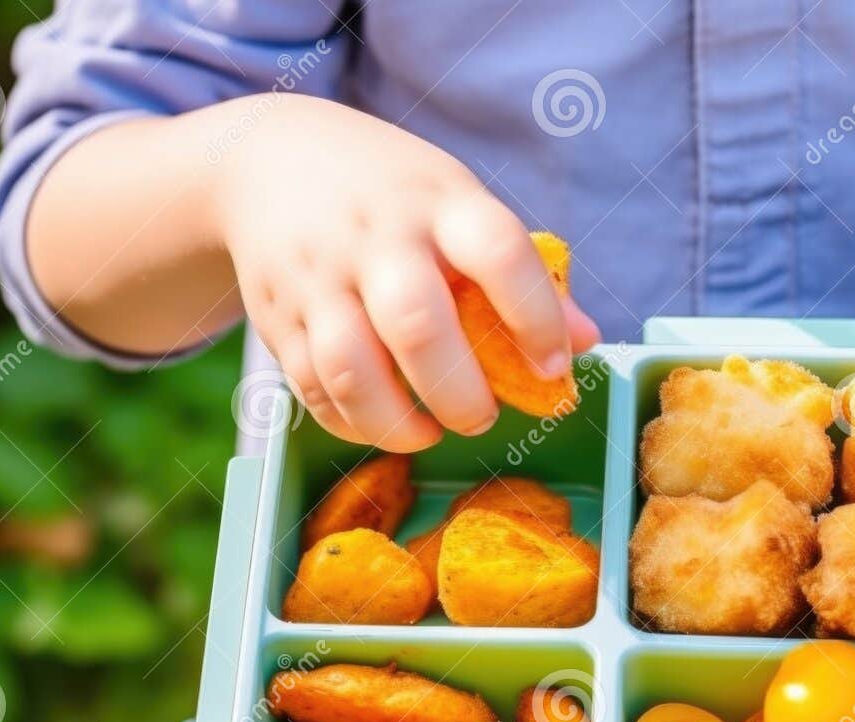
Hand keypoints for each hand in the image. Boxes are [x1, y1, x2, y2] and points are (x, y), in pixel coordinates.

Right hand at [212, 95, 599, 448]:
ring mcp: (318, 278)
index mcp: (438, 202)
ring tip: (431, 431)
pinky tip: (386, 424)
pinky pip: (311, 390)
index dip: (536, 317)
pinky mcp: (277, 317)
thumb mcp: (458, 205)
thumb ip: (521, 272)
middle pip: (417, 324)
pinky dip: (354, 423)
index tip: (552, 365)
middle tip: (482, 414)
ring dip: (399, 422)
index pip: (498, 252)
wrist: (270, 157)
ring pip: (351, 370)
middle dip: (461, 392)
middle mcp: (375, 238)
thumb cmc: (392, 194)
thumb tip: (584, 341)